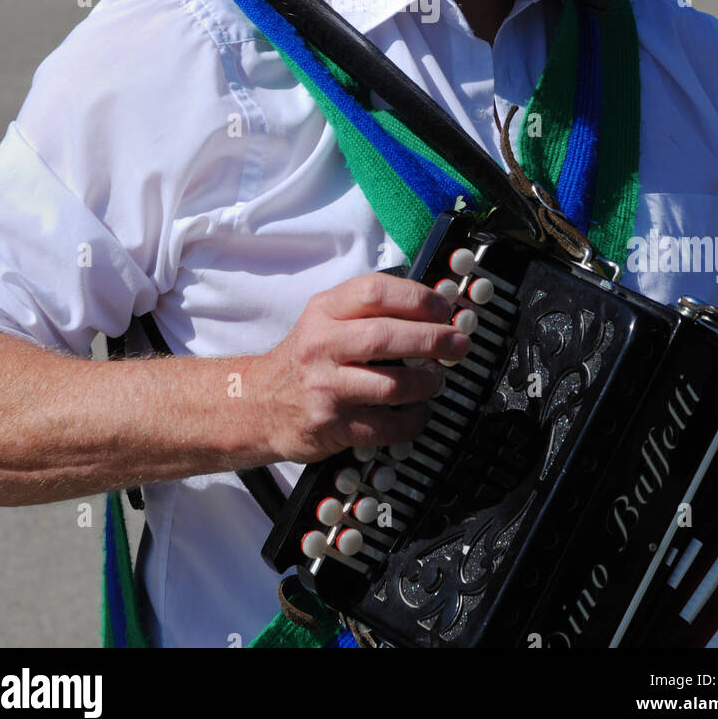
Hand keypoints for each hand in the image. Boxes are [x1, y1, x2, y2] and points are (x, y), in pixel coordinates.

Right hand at [242, 272, 468, 463]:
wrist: (259, 404)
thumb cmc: (307, 359)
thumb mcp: (325, 319)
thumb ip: (368, 311)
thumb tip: (432, 309)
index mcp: (324, 311)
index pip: (374, 292)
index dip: (416, 298)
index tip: (443, 309)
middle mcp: (321, 345)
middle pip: (385, 337)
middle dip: (432, 340)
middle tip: (458, 344)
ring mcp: (325, 387)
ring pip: (390, 384)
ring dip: (425, 384)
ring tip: (436, 381)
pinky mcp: (331, 424)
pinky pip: (384, 426)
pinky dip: (411, 421)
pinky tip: (418, 414)